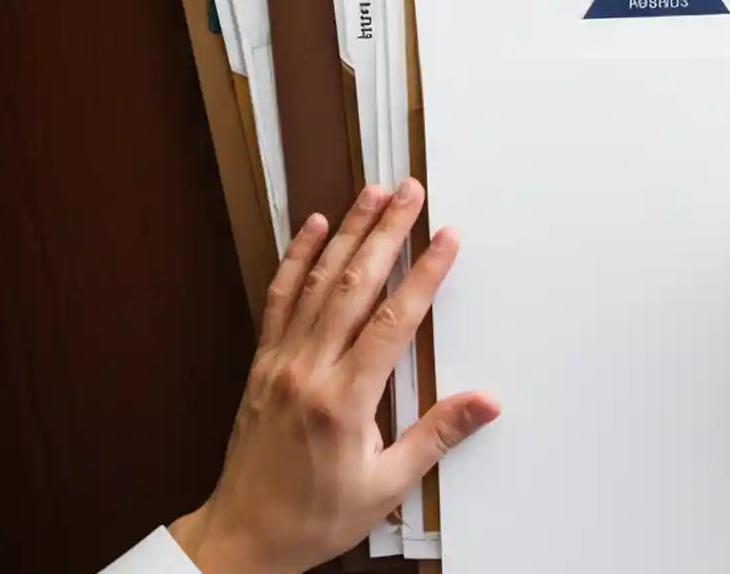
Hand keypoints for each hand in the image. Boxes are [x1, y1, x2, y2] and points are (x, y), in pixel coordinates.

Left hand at [170, 179, 499, 573]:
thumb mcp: (387, 485)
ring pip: (317, 282)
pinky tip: (312, 229)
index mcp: (343, 400)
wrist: (244, 536)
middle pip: (354, 284)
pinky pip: (279, 298)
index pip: (393, 320)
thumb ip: (437, 436)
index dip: (424, 274)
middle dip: (387, 232)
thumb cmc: (314, 515)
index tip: (446, 239)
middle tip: (409, 193)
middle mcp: (308, 369)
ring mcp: (280, 361)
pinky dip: (296, 259)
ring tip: (371, 195)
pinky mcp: (261, 363)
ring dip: (347, 234)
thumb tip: (485, 403)